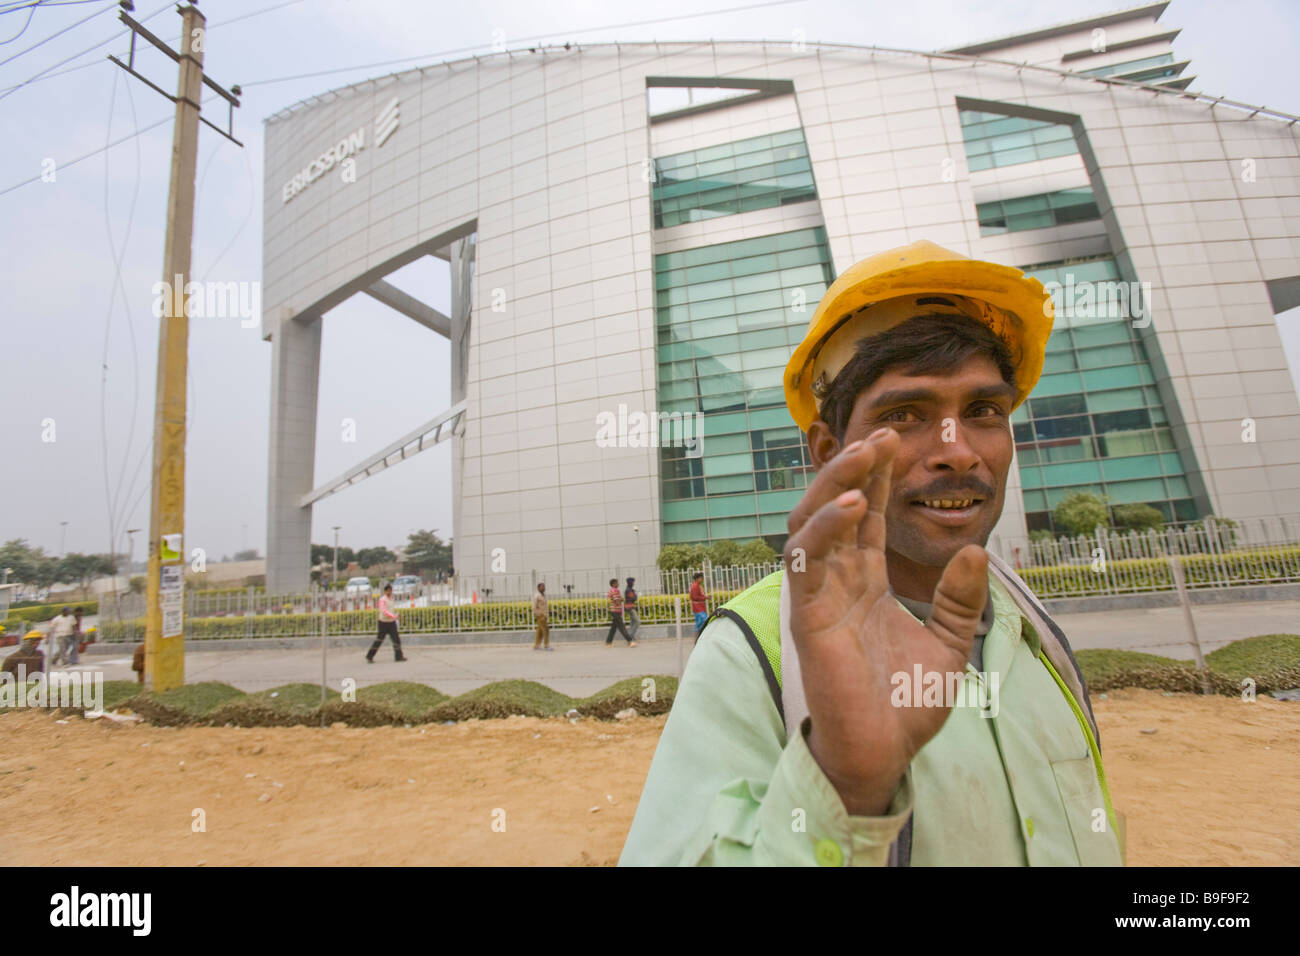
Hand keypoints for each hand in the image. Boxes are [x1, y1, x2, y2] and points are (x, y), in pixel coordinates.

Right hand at [784, 428, 988, 814]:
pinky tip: (851, 505)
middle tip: (881, 435)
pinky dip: (825, 528)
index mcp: (865, 584)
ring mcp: (818, 597)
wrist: (884, 755)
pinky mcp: (807, 617)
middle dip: (853, 469)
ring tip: (864, 455)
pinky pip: (806, 562)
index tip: (894, 441)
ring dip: (833, 485)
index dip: (876, 479)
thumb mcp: (951, 645)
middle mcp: (837, 582)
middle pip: (833, 509)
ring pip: (811, 524)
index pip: (866, 518)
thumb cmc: (906, 706)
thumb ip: (961, 600)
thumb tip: (977, 550)